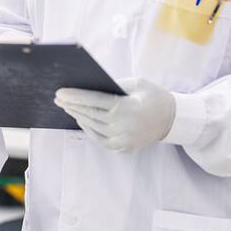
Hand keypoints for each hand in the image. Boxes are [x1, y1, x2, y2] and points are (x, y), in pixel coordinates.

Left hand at [53, 77, 176, 151]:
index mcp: (128, 108)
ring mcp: (123, 139)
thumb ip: (113, 85)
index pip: (95, 101)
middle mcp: (124, 126)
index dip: (75, 97)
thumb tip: (88, 86)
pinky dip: (88, 129)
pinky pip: (99, 139)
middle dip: (72, 105)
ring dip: (77, 116)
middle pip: (90, 115)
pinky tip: (80, 119)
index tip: (60, 92)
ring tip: (66, 106)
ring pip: (92, 127)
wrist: (173, 120)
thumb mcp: (137, 83)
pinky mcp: (122, 147)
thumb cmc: (154, 96)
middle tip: (57, 98)